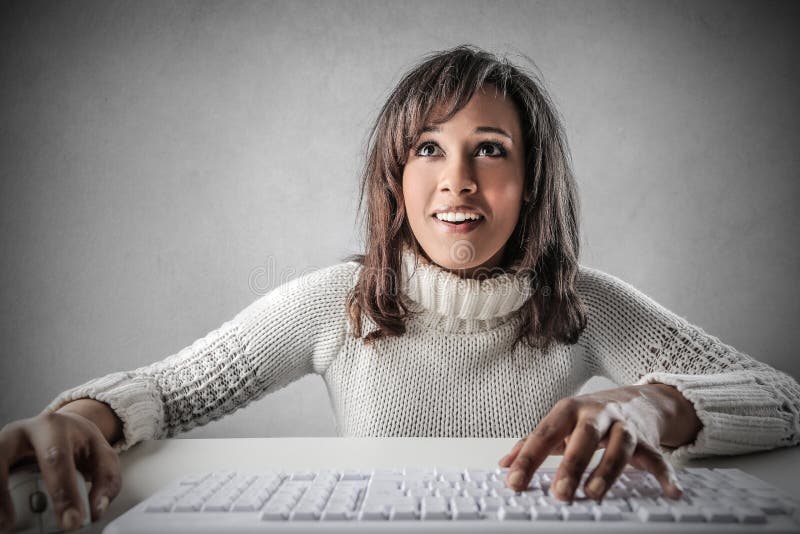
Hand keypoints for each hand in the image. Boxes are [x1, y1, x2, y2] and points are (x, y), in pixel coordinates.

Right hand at [0, 411, 121, 531]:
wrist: (61, 428)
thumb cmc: (80, 444)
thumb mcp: (102, 456)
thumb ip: (106, 481)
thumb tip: (95, 510)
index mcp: (53, 427)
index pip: (56, 459)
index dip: (63, 492)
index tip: (72, 521)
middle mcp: (21, 432)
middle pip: (4, 456)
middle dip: (3, 492)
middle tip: (10, 524)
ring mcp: (2, 444)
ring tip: (2, 524)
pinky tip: (1, 516)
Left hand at [498, 383, 701, 501]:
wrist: (637, 399)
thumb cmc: (591, 416)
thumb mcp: (560, 423)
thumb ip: (532, 443)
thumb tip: (504, 463)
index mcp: (569, 411)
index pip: (544, 434)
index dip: (528, 458)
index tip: (514, 481)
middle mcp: (597, 415)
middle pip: (584, 437)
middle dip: (572, 465)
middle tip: (559, 492)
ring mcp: (624, 426)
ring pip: (618, 446)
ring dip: (607, 471)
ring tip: (593, 494)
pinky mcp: (647, 440)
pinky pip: (658, 458)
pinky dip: (666, 475)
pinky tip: (671, 492)